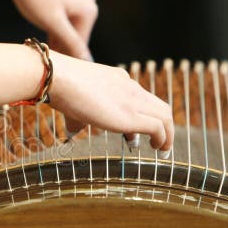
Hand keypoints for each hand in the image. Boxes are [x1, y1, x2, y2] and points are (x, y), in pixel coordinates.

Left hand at [0, 0, 97, 59]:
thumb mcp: (53, 22)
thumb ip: (71, 42)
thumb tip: (87, 61)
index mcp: (89, 11)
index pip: (80, 47)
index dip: (65, 61)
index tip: (52, 73)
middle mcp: (87, 3)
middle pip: (73, 38)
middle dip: (58, 49)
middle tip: (41, 63)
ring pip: (65, 30)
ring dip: (52, 40)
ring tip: (36, 51)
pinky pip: (60, 20)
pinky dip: (50, 29)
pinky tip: (37, 38)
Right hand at [49, 54, 173, 153]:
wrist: (60, 78)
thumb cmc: (60, 87)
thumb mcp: (74, 100)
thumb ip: (78, 117)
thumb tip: (74, 130)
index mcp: (118, 79)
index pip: (140, 97)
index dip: (142, 115)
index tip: (136, 131)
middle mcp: (130, 87)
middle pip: (159, 105)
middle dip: (163, 124)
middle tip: (158, 141)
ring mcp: (133, 100)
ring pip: (165, 115)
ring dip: (167, 134)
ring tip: (162, 148)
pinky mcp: (132, 115)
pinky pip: (159, 127)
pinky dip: (163, 139)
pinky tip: (157, 148)